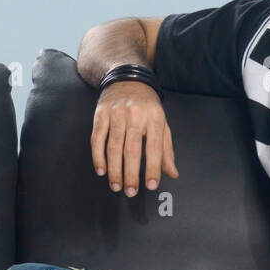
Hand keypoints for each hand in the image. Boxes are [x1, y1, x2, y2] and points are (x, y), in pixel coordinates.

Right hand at [90, 80, 178, 195]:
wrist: (127, 78)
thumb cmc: (147, 106)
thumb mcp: (162, 123)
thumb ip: (166, 150)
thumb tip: (172, 174)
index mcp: (155, 118)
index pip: (155, 147)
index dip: (153, 168)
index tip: (151, 185)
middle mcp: (136, 115)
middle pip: (132, 149)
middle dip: (131, 174)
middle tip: (130, 192)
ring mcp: (116, 114)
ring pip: (114, 146)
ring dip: (114, 169)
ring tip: (116, 186)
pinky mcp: (101, 114)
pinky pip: (97, 138)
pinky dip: (98, 156)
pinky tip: (102, 170)